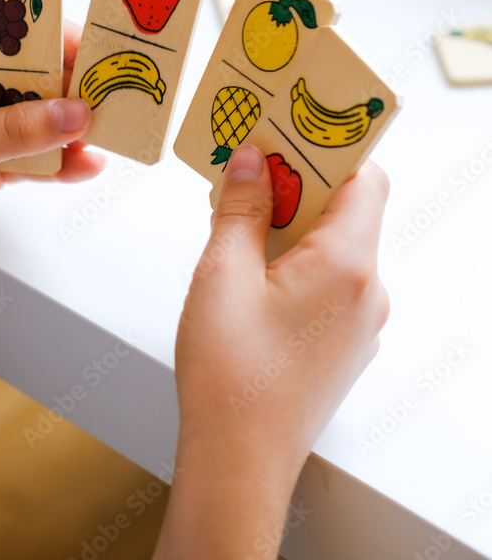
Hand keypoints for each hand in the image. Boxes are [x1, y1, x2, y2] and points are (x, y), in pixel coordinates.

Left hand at [0, 22, 103, 280]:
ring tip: (108, 135)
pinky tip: (86, 165)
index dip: (56, 39)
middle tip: (114, 96)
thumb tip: (74, 114)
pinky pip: (39, 156)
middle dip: (75, 87)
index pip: (12, 34)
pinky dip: (63, 163)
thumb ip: (14, 131)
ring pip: (43, 116)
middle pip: (36, 74)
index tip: (98, 50)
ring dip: (74, 128)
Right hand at [154, 146, 388, 559]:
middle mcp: (369, 290)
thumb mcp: (222, 274)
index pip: (365, 178)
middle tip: (248, 169)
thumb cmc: (231, 378)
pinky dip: (297, 259)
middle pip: (347, 208)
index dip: (329, 147)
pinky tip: (251, 267)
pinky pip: (330, 278)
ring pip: (336, 245)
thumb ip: (241, 207)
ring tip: (239, 220)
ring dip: (292, 223)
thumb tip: (252, 161)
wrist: (238, 463)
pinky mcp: (345, 341)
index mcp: (349, 265)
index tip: (292, 128)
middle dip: (297, 183)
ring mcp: (361, 320)